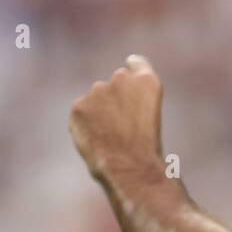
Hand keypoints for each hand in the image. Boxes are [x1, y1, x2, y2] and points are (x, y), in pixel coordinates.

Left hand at [69, 55, 163, 184]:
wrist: (131, 167)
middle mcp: (122, 78)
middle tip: (124, 127)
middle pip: (113, 85)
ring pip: (96, 100)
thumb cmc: (148, 150)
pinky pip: (81, 114)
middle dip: (115, 101)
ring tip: (112, 138)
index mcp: (148, 82)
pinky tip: (98, 141)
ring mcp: (98, 90)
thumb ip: (134, 100)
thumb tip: (115, 103)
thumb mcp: (152, 120)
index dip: (133, 72)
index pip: (135, 63)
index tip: (130, 85)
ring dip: (101, 114)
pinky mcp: (79, 106)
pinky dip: (86, 126)